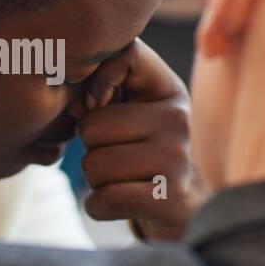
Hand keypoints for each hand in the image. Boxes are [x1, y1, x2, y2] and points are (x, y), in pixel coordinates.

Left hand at [73, 39, 206, 240]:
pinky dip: (99, 207)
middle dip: (91, 148)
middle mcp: (177, 119)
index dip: (98, 78)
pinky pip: (103, 199)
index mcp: (168, 90)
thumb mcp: (132, 115)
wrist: (188, 211)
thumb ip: (101, 94)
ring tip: (124, 179)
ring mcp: (176, 159)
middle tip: (118, 157)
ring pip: (93, 165)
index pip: (127, 53)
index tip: (97, 104)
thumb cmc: (145, 156)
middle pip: (91, 125)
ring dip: (96, 180)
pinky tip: (121, 202)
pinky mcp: (168, 198)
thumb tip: (76, 105)